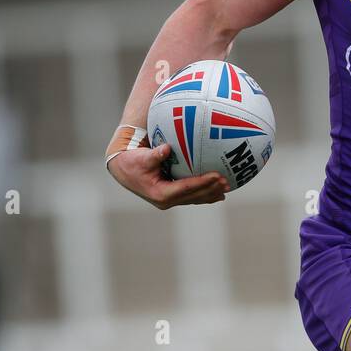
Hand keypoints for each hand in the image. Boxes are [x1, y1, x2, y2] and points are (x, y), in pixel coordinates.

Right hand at [107, 143, 227, 209]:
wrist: (123, 170)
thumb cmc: (132, 161)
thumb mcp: (142, 158)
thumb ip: (155, 155)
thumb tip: (166, 149)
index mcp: (160, 193)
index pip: (186, 188)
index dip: (203, 182)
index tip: (217, 175)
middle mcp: (165, 200)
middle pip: (193, 196)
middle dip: (211, 189)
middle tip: (227, 182)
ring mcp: (169, 201)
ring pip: (194, 199)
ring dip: (211, 194)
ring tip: (226, 188)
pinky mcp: (171, 197)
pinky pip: (191, 197)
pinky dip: (204, 195)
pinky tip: (218, 193)